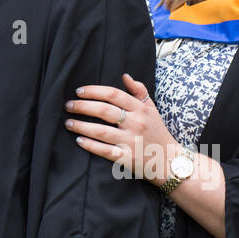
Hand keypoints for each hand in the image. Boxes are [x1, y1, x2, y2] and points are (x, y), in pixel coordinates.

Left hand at [64, 73, 180, 185]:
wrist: (170, 161)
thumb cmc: (157, 132)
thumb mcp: (152, 109)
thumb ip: (139, 91)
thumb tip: (125, 76)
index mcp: (140, 109)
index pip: (114, 94)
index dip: (94, 91)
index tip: (79, 91)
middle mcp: (136, 123)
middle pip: (104, 111)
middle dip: (83, 107)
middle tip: (68, 105)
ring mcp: (132, 141)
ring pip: (102, 131)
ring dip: (82, 126)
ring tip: (68, 123)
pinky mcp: (128, 158)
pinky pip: (106, 151)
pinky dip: (91, 146)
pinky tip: (79, 140)